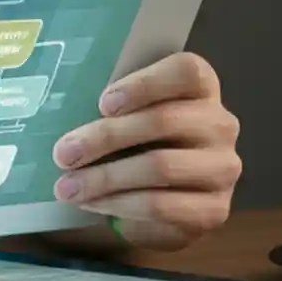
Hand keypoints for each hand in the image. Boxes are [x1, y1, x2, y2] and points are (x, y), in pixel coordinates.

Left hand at [51, 52, 241, 250]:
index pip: (187, 71)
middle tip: (62, 154)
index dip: (145, 84)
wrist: (161, 201)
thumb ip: (109, 106)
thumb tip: (58, 109)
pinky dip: (120, 205)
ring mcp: (222, 167)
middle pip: (163, 120)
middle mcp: (220, 124)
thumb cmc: (133, 143)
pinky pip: (163, 206)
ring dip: (105, 178)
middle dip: (105, 138)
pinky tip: (92, 204)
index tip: (103, 103)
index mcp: (199, 88)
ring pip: (161, 166)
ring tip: (67, 187)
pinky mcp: (215, 209)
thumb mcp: (124, 116)